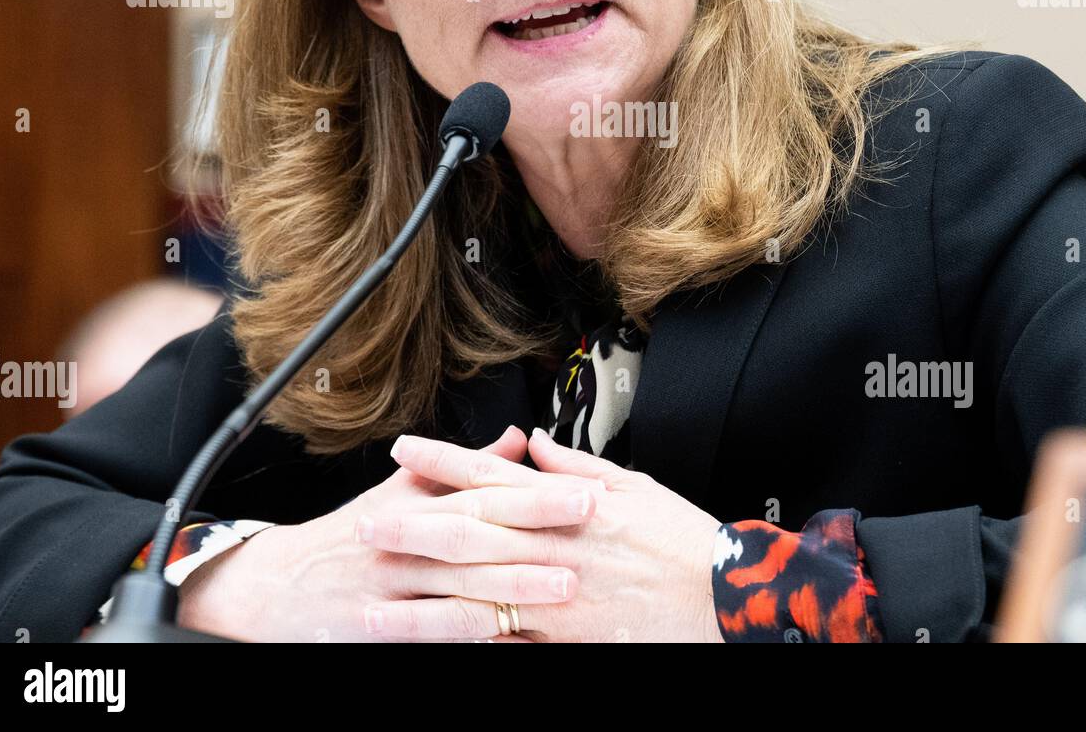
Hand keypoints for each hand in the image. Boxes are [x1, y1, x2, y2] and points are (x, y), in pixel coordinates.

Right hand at [177, 425, 599, 641]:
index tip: (586, 488)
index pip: (487, 493)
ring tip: (564, 585)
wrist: (275, 586)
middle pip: (481, 534)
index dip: (538, 491)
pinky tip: (508, 636)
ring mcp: (393, 586)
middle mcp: (407, 542)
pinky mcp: (378, 627)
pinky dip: (470, 635)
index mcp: (419, 505)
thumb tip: (516, 437)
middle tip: (591, 526)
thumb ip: (462, 467)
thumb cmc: (346, 536)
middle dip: (539, 529)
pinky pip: (430, 631)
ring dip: (516, 586)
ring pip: (462, 585)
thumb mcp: (399, 492)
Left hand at [391, 427, 724, 641]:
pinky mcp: (562, 637)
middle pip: (469, 532)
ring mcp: (554, 596)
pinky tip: (428, 640)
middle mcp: (553, 547)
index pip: (491, 476)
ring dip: (421, 592)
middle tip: (363, 522)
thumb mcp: (634, 485)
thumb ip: (576, 465)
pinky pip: (503, 639)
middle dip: (412, 525)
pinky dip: (464, 639)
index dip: (442, 462)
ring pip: (474, 591)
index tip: (403, 451)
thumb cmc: (681, 539)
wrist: (722, 595)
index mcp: (568, 504)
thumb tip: (533, 445)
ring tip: (374, 593)